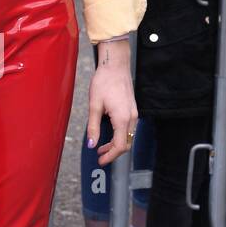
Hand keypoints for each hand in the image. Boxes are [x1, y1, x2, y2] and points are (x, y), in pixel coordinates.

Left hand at [88, 37, 137, 165]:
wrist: (115, 65)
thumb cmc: (104, 82)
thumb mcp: (94, 106)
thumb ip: (93, 127)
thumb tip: (91, 145)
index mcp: (122, 119)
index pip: (119, 146)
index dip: (110, 156)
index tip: (100, 161)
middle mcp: (131, 118)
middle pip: (126, 144)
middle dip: (113, 153)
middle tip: (99, 156)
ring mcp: (134, 114)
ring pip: (128, 137)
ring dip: (116, 144)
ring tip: (101, 146)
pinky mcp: (132, 109)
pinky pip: (128, 129)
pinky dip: (119, 136)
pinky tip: (109, 134)